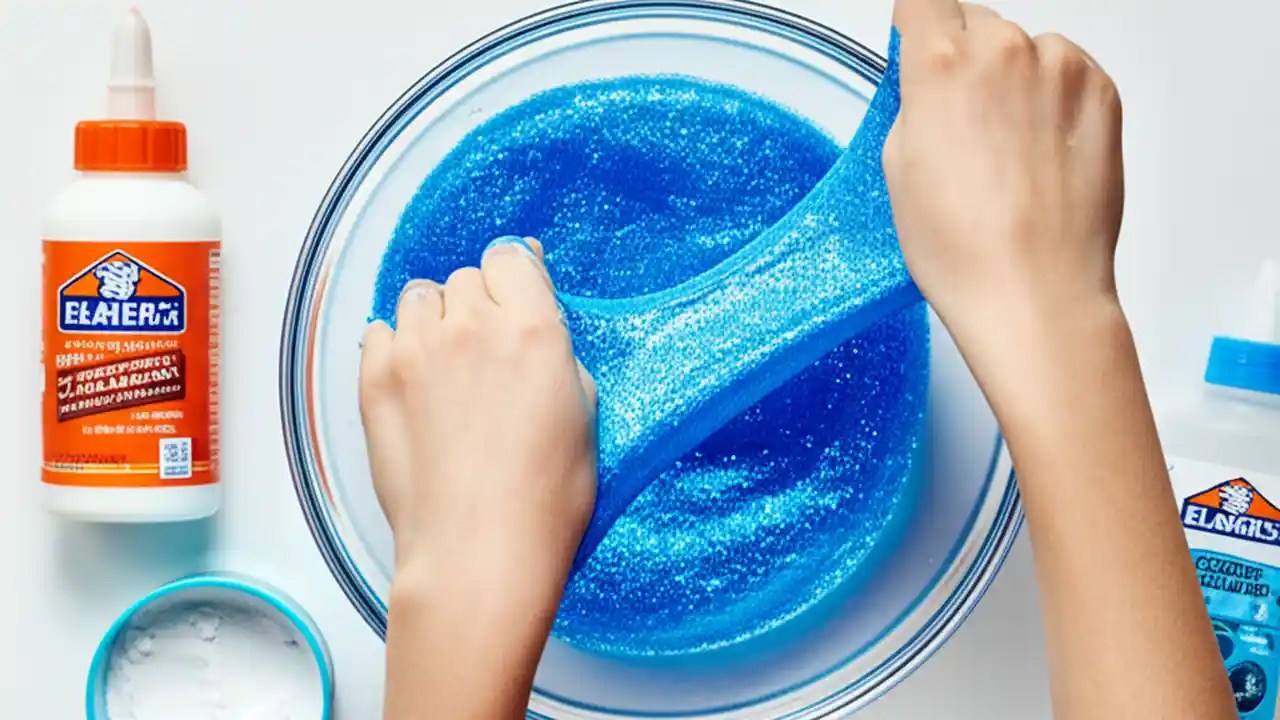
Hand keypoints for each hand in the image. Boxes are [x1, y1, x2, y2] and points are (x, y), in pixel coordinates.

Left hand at [359, 236, 596, 594]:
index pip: (512, 257)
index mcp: (533, 329)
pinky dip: (395, 344)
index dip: (515, 277)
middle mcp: (471, 326)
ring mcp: (416, 349)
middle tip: (487, 353)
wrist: (478, 551)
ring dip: (435, 319)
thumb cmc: (543, 499)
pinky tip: (413, 381)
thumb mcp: (583, 413)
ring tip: (446, 367)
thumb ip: (557, 352)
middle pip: (467, 277)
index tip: (515, 298)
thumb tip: (537, 322)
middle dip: (478, 305)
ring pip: (420, 296)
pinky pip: (378, 330)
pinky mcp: (375, 379)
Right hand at [884, 0, 1124, 394]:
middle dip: (966, 61)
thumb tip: (929, 88)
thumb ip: (914, 104)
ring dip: (1014, 80)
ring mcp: (1062, 68)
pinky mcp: (1102, 93)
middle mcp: (1006, 51)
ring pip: (1026, 48)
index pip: (923, 1)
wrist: (1034, 290)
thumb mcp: (898, 167)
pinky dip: (1053, 99)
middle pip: (977, 23)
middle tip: (962, 123)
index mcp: (942, 62)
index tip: (918, 43)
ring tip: (1007, 149)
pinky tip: (1038, 153)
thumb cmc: (963, 247)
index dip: (917, 26)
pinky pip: (1067, 73)